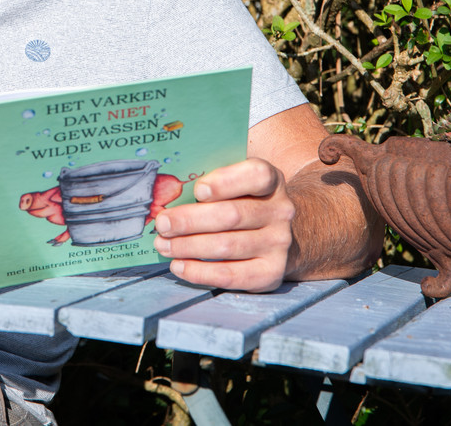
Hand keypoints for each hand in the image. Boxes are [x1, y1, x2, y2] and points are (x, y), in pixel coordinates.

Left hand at [151, 157, 295, 290]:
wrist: (288, 237)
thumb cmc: (247, 203)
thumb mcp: (240, 184)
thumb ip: (214, 183)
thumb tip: (168, 194)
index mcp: (272, 181)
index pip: (256, 175)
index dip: (225, 182)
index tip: (197, 190)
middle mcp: (280, 212)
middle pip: (232, 215)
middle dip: (190, 220)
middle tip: (162, 224)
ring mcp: (278, 244)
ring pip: (226, 246)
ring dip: (188, 247)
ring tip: (163, 245)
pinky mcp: (271, 273)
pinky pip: (230, 275)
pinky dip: (199, 271)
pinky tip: (179, 265)